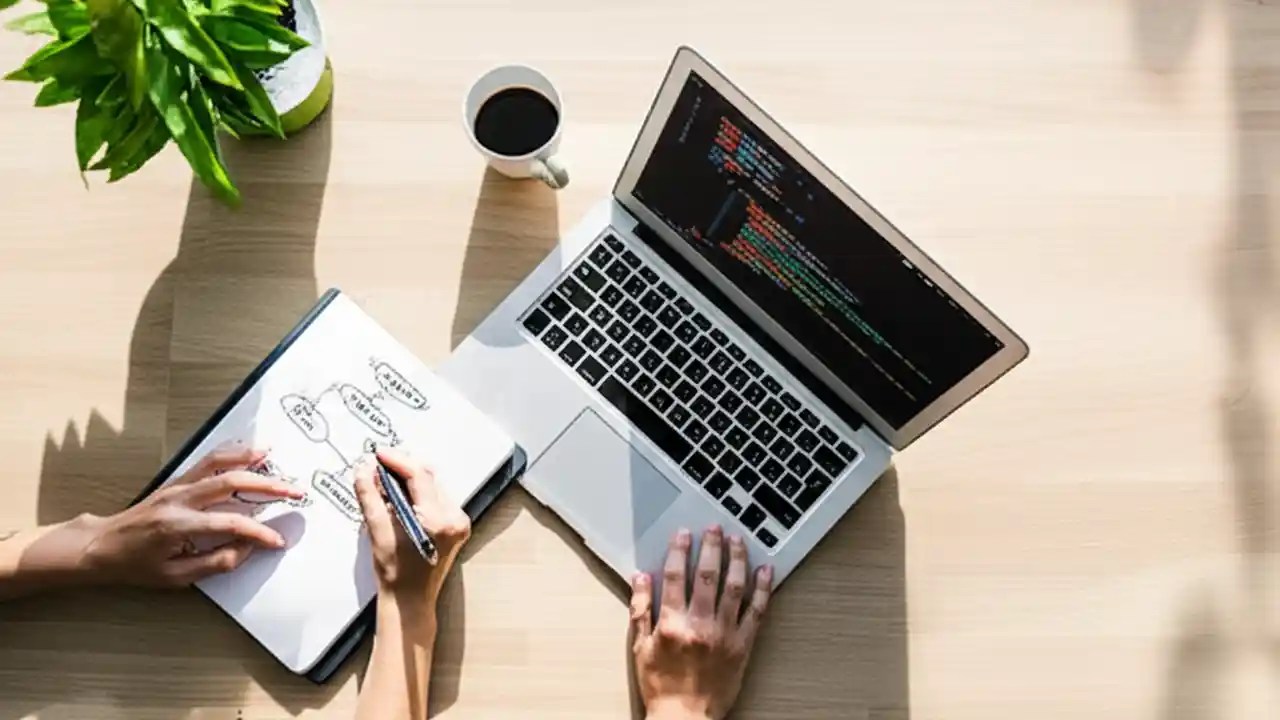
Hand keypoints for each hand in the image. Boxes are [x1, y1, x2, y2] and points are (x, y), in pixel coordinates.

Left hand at [81, 445, 303, 586]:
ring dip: (248, 458)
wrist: (100, 546)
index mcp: (179, 526)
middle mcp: (180, 500)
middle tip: (293, 490)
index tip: (278, 541)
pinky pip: (206, 462)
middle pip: (232, 483)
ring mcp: (177, 486)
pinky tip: (246, 452)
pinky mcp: (176, 482)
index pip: (232, 524)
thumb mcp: (174, 577)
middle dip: (268, 485)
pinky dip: (229, 453)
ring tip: (272, 456)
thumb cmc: (135, 565)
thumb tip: (246, 549)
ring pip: (218, 463)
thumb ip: (214, 563)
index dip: (259, 533)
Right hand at [353, 447, 470, 607]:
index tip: (379, 454)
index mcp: (439, 520)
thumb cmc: (395, 574)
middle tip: (378, 464)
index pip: (420, 476)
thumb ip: (371, 497)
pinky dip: (418, 493)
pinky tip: (399, 496)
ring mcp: (459, 522)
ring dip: (410, 480)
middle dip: (403, 468)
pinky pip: (436, 499)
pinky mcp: (456, 527)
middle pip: (429, 478)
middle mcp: (455, 518)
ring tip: (384, 480)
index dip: (397, 461)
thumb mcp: (378, 532)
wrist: (410, 602)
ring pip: (433, 486)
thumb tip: (364, 469)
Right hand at [631, 526, 773, 719]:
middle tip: (714, 528)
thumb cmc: (660, 685)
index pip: (676, 577)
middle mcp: (700, 625)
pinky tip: (765, 571)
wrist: (685, 718)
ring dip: (737, 560)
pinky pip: (757, 612)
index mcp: (673, 624)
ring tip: (738, 540)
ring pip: (734, 588)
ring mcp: (725, 634)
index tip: (684, 534)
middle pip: (708, 576)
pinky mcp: (743, 646)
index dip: (680, 551)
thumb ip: (641, 609)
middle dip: (711, 547)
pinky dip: (762, 590)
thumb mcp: (640, 647)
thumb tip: (641, 577)